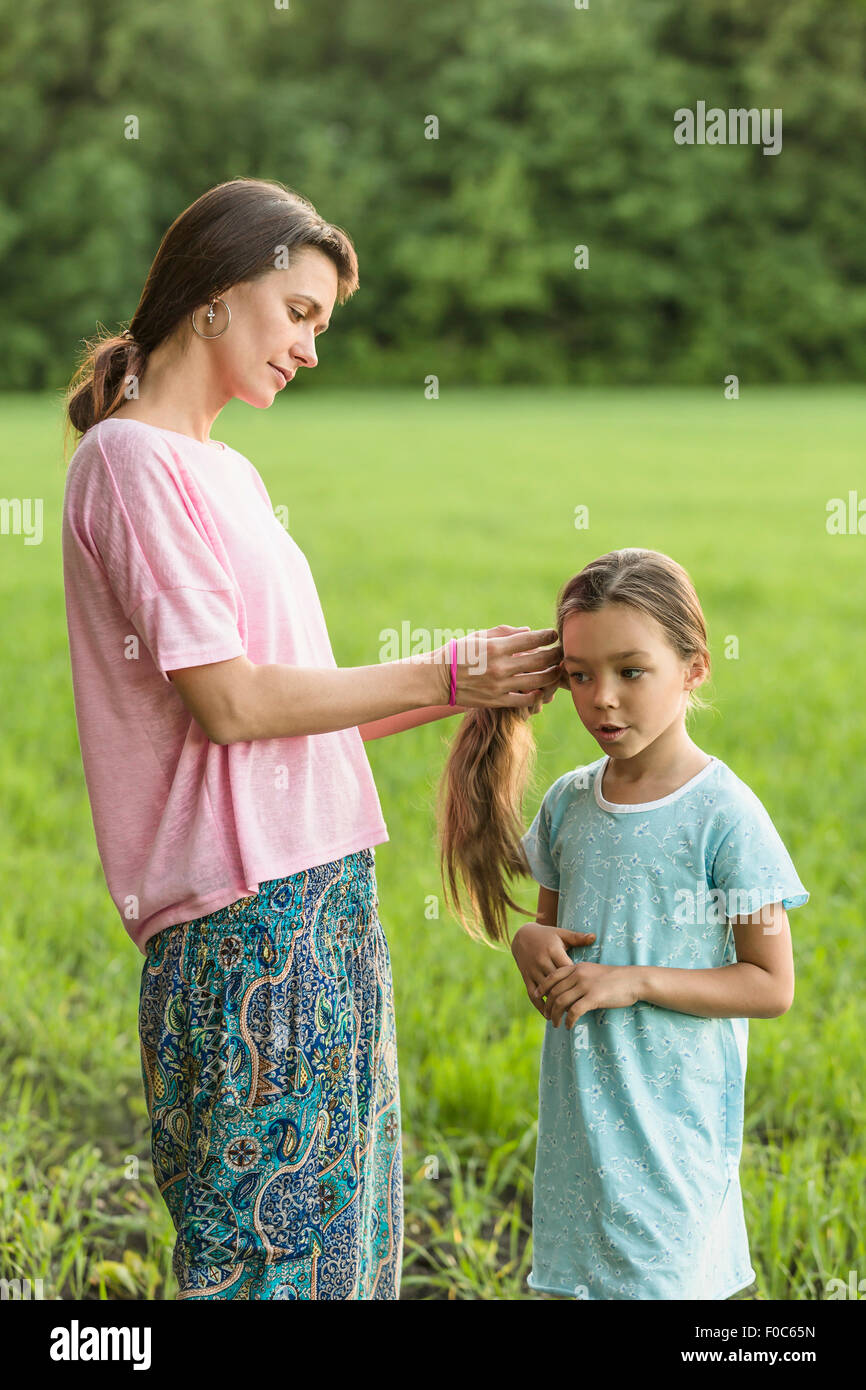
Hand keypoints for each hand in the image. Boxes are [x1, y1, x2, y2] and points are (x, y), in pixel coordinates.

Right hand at [433, 624, 563, 710]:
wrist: (438, 679)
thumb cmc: (458, 653)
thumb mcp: (479, 636)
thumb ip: (504, 632)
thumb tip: (528, 631)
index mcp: (496, 647)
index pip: (531, 639)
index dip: (547, 636)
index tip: (553, 634)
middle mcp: (500, 667)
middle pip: (540, 660)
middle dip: (556, 654)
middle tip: (561, 651)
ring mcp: (500, 686)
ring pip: (538, 681)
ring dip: (552, 674)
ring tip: (557, 669)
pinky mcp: (497, 701)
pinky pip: (525, 700)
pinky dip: (537, 695)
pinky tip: (542, 689)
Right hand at [511, 922, 596, 1017]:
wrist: (522, 935)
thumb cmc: (547, 935)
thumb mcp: (562, 934)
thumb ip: (578, 938)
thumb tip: (594, 937)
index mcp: (553, 950)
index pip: (567, 969)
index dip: (576, 981)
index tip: (587, 992)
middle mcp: (542, 960)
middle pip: (556, 983)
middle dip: (566, 996)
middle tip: (579, 1009)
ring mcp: (533, 970)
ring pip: (544, 990)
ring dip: (553, 1004)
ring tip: (565, 1017)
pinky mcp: (526, 976)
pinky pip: (532, 993)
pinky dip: (539, 1005)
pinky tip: (547, 1015)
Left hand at [536, 960, 640, 1027]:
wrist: (633, 980)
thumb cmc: (614, 978)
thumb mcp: (593, 972)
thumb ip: (579, 977)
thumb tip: (567, 990)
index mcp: (577, 967)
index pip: (553, 976)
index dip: (542, 987)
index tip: (537, 996)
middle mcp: (578, 975)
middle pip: (554, 991)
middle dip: (548, 1006)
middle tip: (547, 1016)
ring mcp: (585, 986)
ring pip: (561, 1002)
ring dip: (555, 1015)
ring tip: (556, 1024)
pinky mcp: (593, 997)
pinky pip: (574, 1011)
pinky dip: (569, 1020)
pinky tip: (569, 1026)